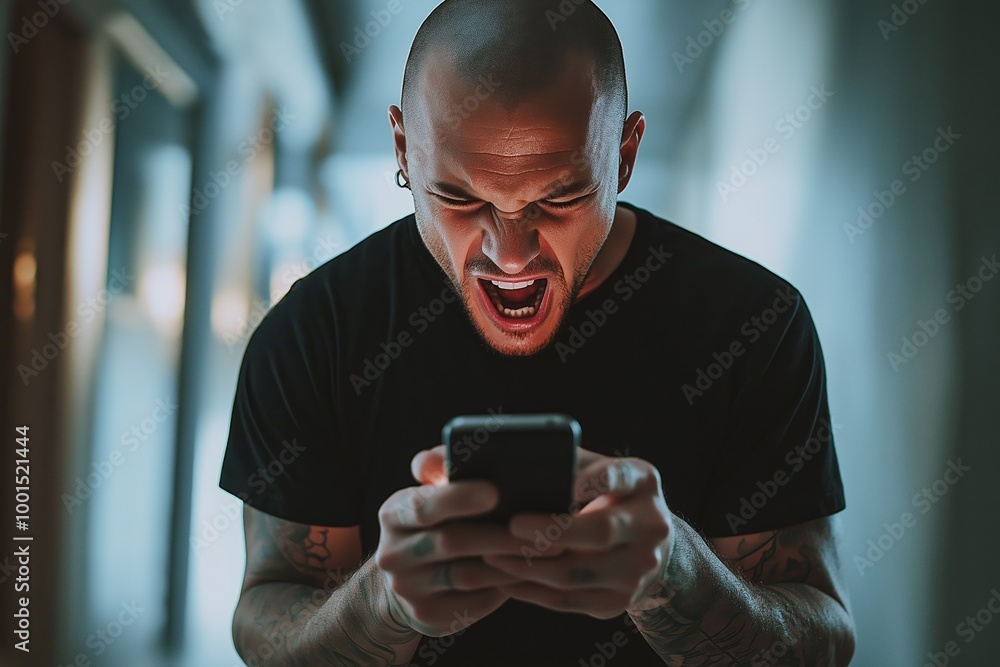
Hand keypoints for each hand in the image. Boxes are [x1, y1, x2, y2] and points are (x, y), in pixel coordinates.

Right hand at [373, 446, 530, 636]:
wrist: (406, 580)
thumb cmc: (433, 523)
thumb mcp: (430, 493)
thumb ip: (440, 468)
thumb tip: (450, 453)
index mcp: (393, 514)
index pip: (423, 505)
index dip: (458, 498)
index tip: (495, 491)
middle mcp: (393, 554)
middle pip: (450, 543)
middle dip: (499, 535)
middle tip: (543, 530)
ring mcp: (408, 590)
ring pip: (466, 576)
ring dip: (509, 563)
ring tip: (547, 551)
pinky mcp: (428, 618)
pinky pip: (473, 603)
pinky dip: (502, 588)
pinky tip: (528, 574)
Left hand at [482, 447, 672, 618]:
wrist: (653, 549)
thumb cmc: (610, 496)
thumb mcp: (604, 470)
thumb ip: (573, 462)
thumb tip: (519, 459)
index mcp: (642, 483)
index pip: (617, 478)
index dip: (591, 482)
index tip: (562, 484)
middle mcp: (650, 527)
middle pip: (599, 532)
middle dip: (551, 531)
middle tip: (511, 525)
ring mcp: (638, 569)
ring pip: (576, 574)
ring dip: (529, 566)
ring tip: (492, 553)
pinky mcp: (620, 601)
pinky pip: (568, 601)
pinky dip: (532, 591)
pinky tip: (506, 579)